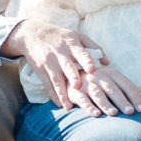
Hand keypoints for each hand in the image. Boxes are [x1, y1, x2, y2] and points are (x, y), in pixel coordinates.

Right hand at [3, 19, 131, 111]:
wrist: (32, 34)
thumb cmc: (60, 36)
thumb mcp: (77, 36)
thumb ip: (94, 47)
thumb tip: (108, 62)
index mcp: (71, 44)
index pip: (80, 53)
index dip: (86, 61)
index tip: (92, 69)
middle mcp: (60, 54)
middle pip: (67, 67)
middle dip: (72, 77)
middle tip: (77, 87)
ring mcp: (49, 63)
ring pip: (56, 79)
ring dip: (62, 92)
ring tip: (68, 106)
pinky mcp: (41, 70)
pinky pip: (48, 84)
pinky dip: (53, 94)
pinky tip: (59, 104)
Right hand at [71, 65, 140, 117]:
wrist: (73, 78)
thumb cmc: (101, 84)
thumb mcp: (115, 84)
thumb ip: (129, 92)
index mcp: (112, 74)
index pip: (126, 85)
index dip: (135, 97)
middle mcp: (100, 76)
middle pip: (113, 89)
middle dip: (122, 101)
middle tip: (130, 112)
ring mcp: (87, 83)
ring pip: (98, 94)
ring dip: (106, 104)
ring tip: (114, 113)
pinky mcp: (76, 91)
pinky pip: (83, 100)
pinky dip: (89, 107)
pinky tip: (96, 114)